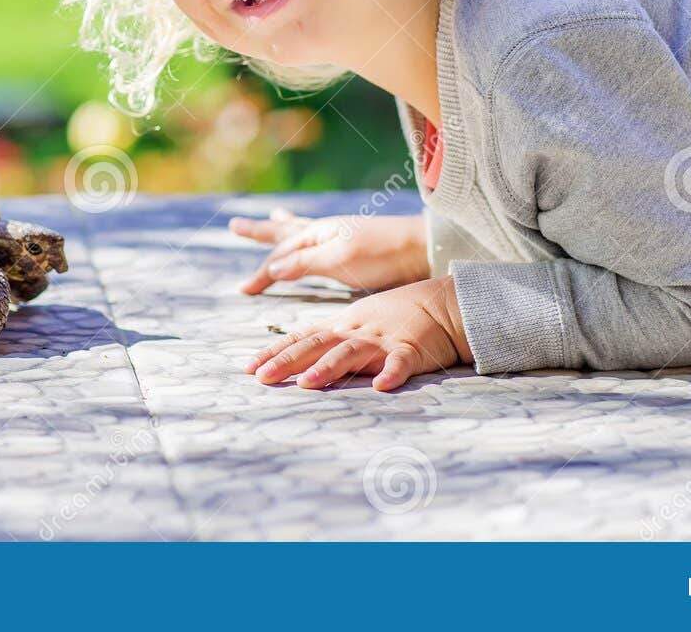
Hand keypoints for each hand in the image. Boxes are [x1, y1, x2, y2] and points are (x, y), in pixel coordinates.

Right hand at [231, 208, 429, 294]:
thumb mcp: (338, 260)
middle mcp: (325, 231)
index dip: (262, 273)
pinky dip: (309, 238)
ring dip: (284, 227)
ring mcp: (340, 237)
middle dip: (260, 232)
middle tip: (235, 225)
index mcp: (319, 233)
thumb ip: (305, 263)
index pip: (282, 254)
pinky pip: (321, 240)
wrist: (422, 250)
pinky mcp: (354, 248)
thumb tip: (272, 266)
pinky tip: (316, 237)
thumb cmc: (381, 254)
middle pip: (285, 233)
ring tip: (274, 216)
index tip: (244, 290)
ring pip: (303, 231)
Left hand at [241, 275, 473, 390]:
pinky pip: (400, 362)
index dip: (274, 351)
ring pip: (351, 352)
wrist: (442, 303)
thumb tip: (299, 357)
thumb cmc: (397, 316)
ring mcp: (383, 340)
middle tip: (261, 378)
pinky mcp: (411, 350)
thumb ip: (331, 338)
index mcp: (342, 325)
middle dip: (287, 361)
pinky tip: (381, 387)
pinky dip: (391, 373)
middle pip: (316, 344)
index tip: (247, 367)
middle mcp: (356, 331)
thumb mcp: (358, 321)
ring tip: (307, 383)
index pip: (301, 337)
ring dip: (329, 367)